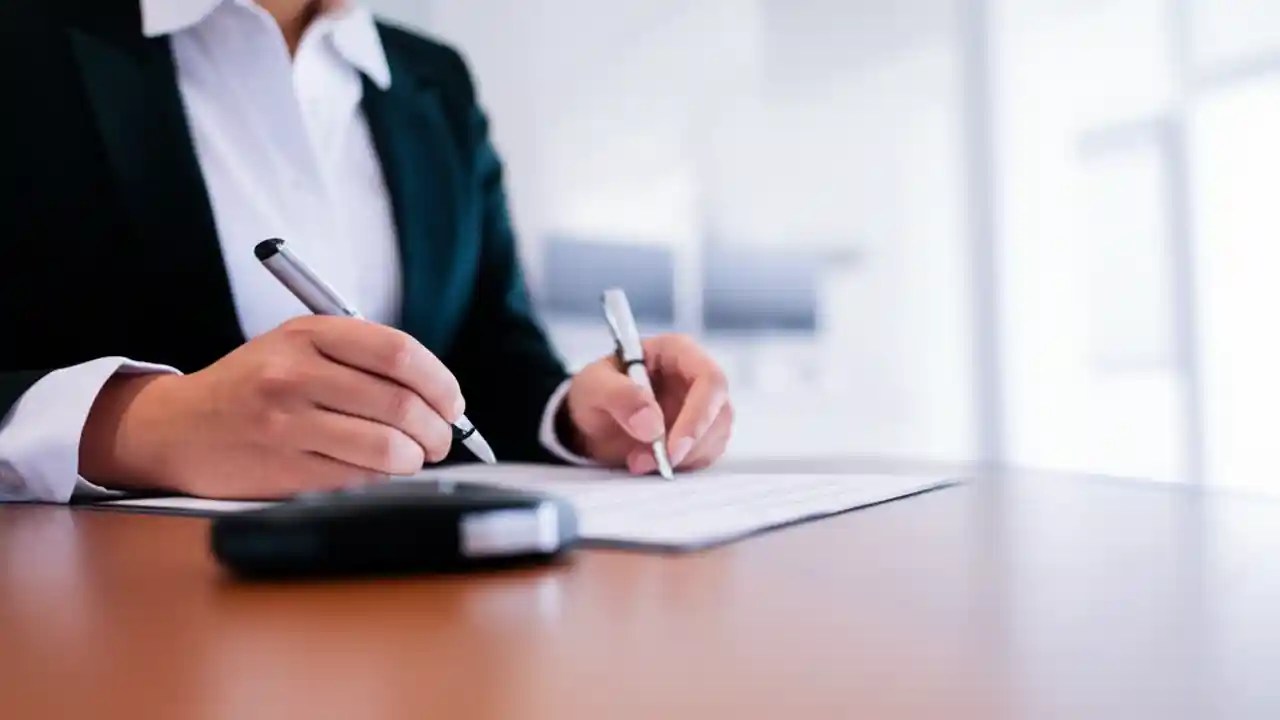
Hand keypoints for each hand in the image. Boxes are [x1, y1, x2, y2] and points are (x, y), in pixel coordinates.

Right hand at [79, 316, 463, 498]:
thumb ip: (360, 358)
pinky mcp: (281, 468)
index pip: (398, 353)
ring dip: (414, 459)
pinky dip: (383, 479)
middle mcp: (294, 373)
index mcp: (307, 334)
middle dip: (436, 429)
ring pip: (385, 446)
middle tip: (440, 440)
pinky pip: (358, 478)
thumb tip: (438, 396)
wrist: (176, 427)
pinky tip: (381, 473)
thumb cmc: (254, 386)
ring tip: (413, 458)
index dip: (439, 382)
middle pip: (400, 403)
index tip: (452, 403)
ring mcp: (285, 423)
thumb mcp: (297, 347)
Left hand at [564, 334, 731, 473]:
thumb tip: (651, 424)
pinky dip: (680, 467)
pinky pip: (705, 456)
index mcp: (678, 353)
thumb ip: (619, 397)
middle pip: (719, 413)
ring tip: (636, 461)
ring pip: (715, 439)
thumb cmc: (594, 392)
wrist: (590, 421)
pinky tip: (649, 463)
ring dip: (680, 459)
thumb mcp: (593, 386)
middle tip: (646, 462)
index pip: (710, 379)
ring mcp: (703, 409)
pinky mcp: (700, 436)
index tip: (672, 447)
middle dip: (687, 445)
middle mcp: (697, 379)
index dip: (699, 415)